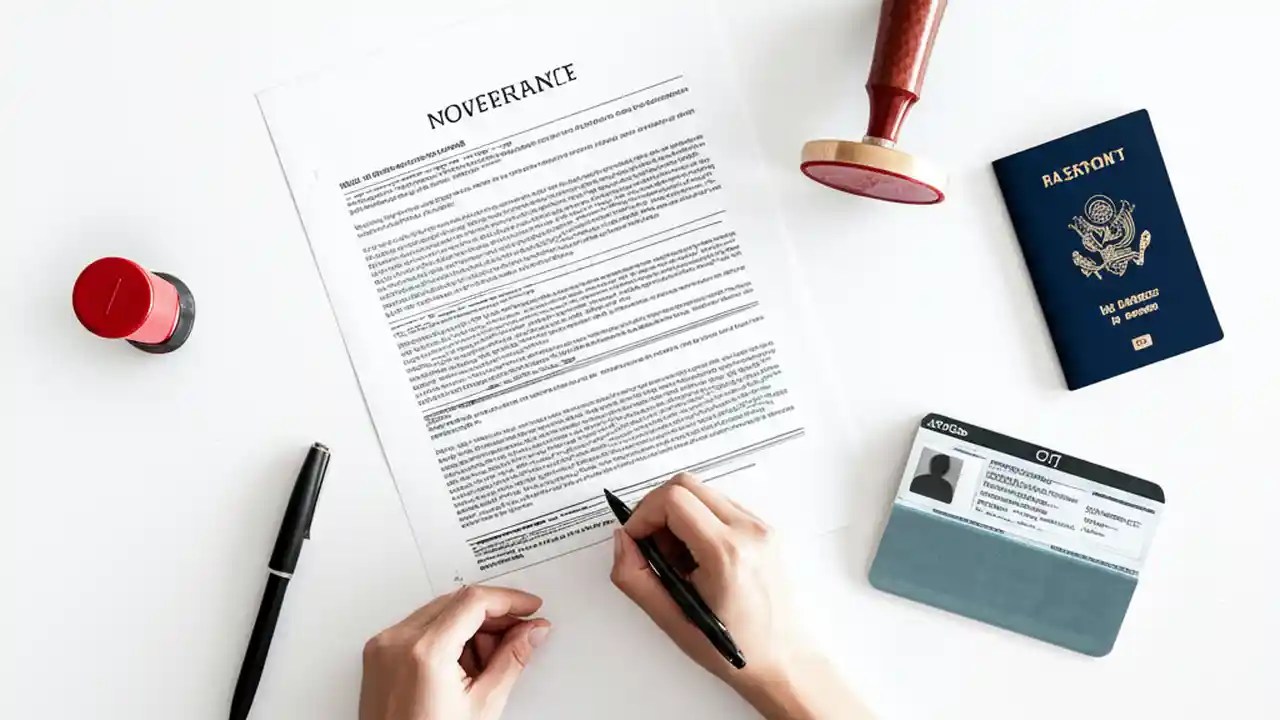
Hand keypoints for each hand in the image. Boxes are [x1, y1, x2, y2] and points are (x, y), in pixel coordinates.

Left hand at [359, 586, 550, 719]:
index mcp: (423, 653)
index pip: (474, 601)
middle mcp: (395, 643)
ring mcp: (382, 647)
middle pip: (456, 602)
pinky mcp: (378, 655)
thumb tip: (531, 632)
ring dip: (470, 626)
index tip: (528, 607)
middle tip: (517, 635)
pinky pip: (419, 628)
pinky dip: (446, 637)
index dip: (509, 600)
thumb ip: (511, 661)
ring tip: (485, 663)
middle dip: (492, 616)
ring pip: (438, 611)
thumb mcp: (481, 706)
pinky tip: (462, 664)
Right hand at [610, 473, 872, 719]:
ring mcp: (760, 528)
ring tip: (677, 559)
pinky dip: (698, 521)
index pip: (673, 499)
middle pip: (686, 485)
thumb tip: (623, 541)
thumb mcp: (672, 620)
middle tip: (651, 546)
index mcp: (726, 553)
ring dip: (678, 516)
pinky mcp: (764, 530)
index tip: (635, 539)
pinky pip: (720, 506)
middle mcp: (748, 532)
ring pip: (702, 493)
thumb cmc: (735, 648)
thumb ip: (635, 577)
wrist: (783, 660)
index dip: (642, 514)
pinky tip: (697, 557)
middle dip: (657, 510)